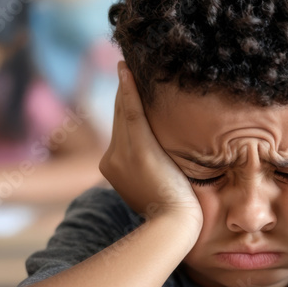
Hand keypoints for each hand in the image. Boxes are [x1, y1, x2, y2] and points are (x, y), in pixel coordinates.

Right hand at [98, 62, 202, 227]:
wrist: (175, 224)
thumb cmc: (176, 211)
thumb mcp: (157, 185)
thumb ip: (152, 167)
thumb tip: (161, 158)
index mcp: (114, 169)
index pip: (121, 130)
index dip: (124, 107)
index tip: (128, 87)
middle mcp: (111, 160)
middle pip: (120, 118)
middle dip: (124, 92)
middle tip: (125, 64)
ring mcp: (121, 154)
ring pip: (124, 112)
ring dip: (126, 85)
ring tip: (127, 62)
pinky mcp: (137, 149)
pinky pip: (132, 113)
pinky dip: (128, 91)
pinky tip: (126, 71)